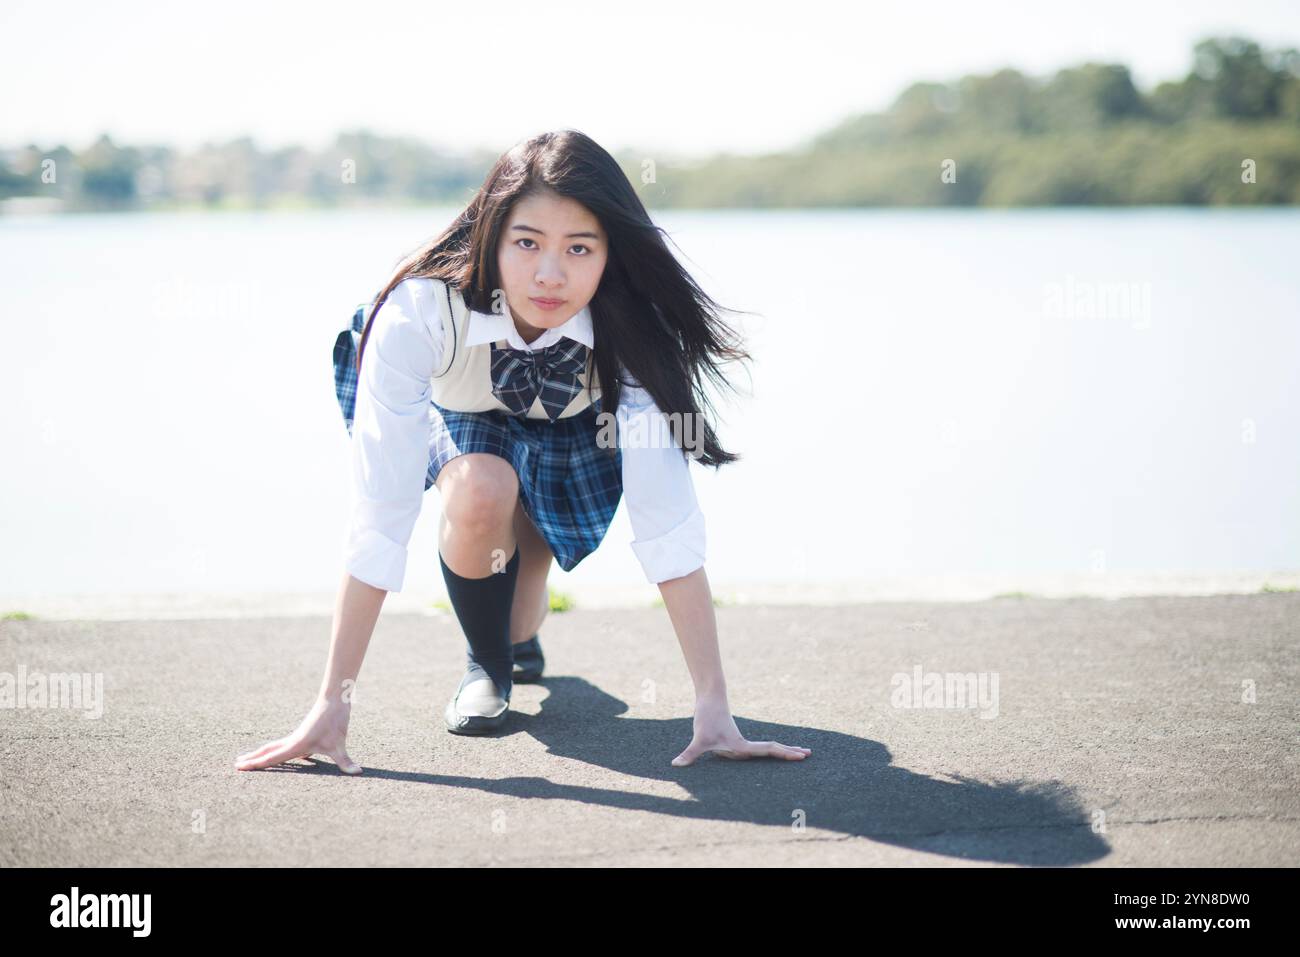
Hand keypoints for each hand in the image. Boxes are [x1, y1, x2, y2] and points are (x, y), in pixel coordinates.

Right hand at [235, 697, 361, 774]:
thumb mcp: (339, 744)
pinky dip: (276, 750)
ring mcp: (297, 737)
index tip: (239, 766)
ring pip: (275, 746)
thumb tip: (357, 772)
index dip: (256, 764)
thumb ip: (345, 761)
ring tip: (250, 758)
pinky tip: (281, 755)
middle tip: (236, 764)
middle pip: (268, 751)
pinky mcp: (304, 734)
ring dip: (262, 753)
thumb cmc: (335, 721)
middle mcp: (293, 741)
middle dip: (253, 759)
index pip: (271, 758)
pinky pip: (285, 745)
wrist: (335, 699)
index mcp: (296, 745)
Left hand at [671, 695, 811, 766]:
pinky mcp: (736, 740)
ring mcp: (742, 742)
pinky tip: (773, 754)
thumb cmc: (706, 718)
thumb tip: (675, 765)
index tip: (800, 755)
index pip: (768, 750)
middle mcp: (745, 744)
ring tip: (800, 752)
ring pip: (768, 748)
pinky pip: (758, 747)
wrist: (710, 697)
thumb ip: (689, 754)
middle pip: (773, 749)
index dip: (784, 753)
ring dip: (783, 750)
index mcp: (742, 746)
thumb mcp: (698, 739)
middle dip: (790, 752)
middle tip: (809, 753)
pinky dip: (770, 750)